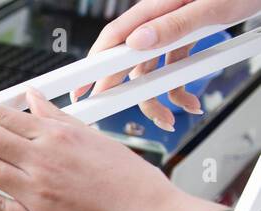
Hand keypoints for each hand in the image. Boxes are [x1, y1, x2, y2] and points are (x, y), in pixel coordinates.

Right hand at [73, 0, 260, 129]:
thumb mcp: (209, 6)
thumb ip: (172, 24)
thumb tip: (137, 42)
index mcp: (155, 9)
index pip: (113, 40)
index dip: (93, 67)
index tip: (82, 91)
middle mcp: (157, 22)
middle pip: (129, 63)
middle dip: (125, 92)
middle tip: (117, 113)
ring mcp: (170, 33)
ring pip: (150, 73)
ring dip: (159, 100)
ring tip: (169, 119)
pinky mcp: (185, 40)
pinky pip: (173, 70)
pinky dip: (179, 90)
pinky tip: (190, 103)